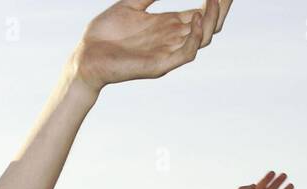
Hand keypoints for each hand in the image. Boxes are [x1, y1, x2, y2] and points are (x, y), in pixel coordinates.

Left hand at [72, 0, 226, 89]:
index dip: (214, 0)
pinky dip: (195, 37)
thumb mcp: (130, 5)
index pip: (201, 12)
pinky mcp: (160, 64)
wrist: (86, 57)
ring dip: (212, 19)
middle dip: (220, 8)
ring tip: (212, 0)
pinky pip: (186, 54)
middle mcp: (172, 39)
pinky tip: (195, 18)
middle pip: (209, 25)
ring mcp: (168, 53)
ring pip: (203, 39)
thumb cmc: (104, 33)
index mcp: (168, 25)